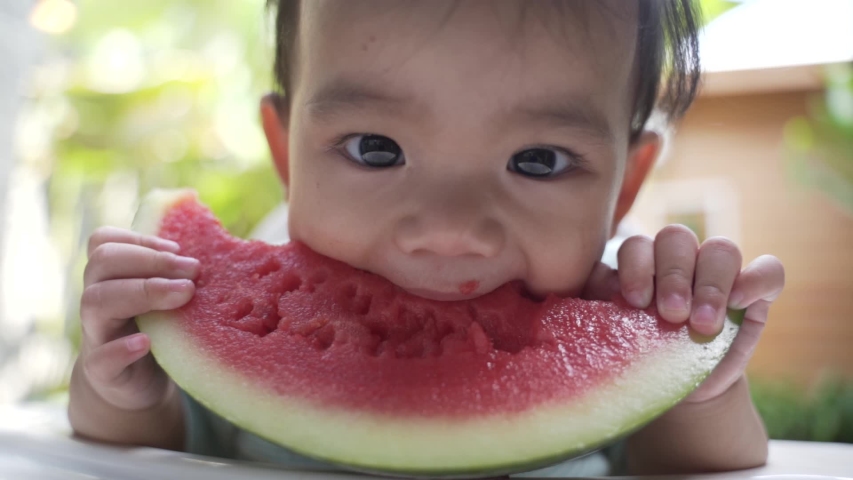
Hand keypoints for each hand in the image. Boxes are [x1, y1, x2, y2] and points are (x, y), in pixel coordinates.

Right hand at [76, 226, 198, 410]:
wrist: (137, 386)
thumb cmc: (158, 332)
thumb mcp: (166, 300)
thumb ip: (177, 277)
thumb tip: (215, 255)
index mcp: (111, 278)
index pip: (104, 241)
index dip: (139, 238)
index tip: (178, 249)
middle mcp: (98, 300)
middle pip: (102, 263)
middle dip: (151, 261)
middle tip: (194, 271)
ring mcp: (96, 335)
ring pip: (95, 302)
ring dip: (143, 293)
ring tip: (184, 294)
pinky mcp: (101, 371)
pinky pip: (100, 358)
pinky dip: (121, 349)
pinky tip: (146, 342)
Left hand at [584, 224, 784, 402]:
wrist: (681, 388)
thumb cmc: (641, 354)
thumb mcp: (617, 333)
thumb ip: (603, 307)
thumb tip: (597, 288)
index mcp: (642, 263)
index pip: (638, 245)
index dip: (637, 267)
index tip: (635, 302)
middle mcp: (680, 260)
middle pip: (677, 238)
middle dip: (672, 275)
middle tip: (671, 314)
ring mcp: (719, 273)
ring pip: (720, 249)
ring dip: (711, 284)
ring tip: (702, 324)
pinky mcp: (755, 292)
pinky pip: (768, 270)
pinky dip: (757, 279)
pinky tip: (741, 301)